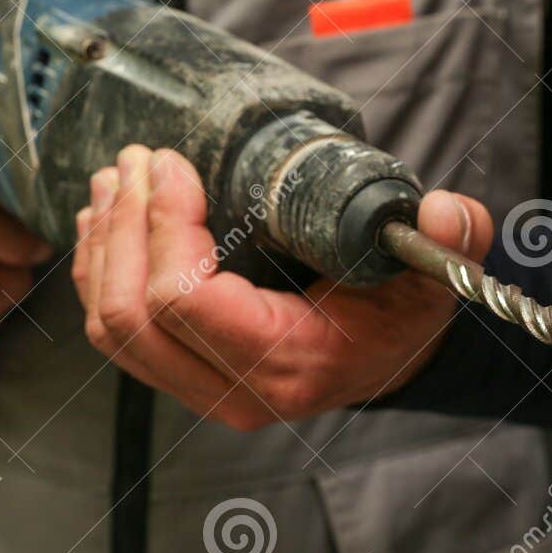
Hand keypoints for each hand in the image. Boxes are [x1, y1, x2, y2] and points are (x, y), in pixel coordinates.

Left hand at [71, 145, 490, 429]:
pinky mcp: (183, 375)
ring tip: (114, 181)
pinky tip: (108, 222)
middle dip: (122, 228)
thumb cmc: (401, 312)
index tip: (173, 164)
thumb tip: (444, 214)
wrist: (387, 358)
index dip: (165, 227)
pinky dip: (100, 273)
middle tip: (134, 161)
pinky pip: (115, 335)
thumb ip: (452, 243)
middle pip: (132, 317)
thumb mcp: (434, 276)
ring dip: (101, 248)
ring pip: (111, 328)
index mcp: (290, 363)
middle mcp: (237, 391)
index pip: (188, 302)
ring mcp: (203, 390)